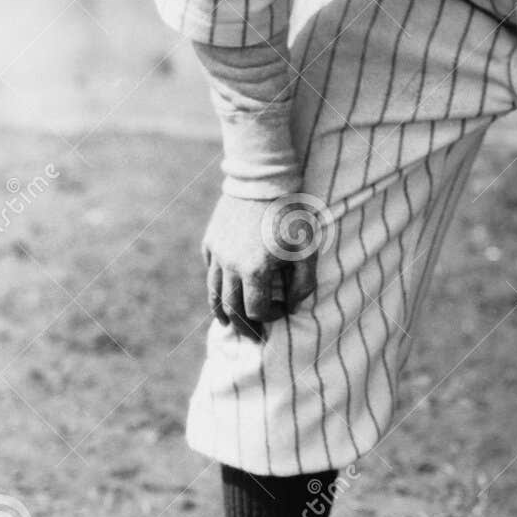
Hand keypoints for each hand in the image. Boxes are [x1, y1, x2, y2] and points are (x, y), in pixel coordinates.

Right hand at [202, 192, 318, 339]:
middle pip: (231, 309)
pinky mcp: (210, 240)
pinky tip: (223, 291)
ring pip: (214, 293)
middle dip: (243, 326)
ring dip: (222, 312)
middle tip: (252, 336)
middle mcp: (230, 266)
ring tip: (229, 323)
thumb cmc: (290, 215)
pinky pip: (210, 271)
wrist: (263, 180)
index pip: (257, 310)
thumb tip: (293, 306)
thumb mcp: (306, 249)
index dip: (271, 317)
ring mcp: (217, 253)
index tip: (281, 312)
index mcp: (255, 271)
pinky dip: (216, 286)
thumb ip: (303, 283)